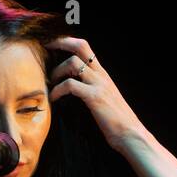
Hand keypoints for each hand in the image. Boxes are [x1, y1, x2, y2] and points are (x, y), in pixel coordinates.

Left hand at [45, 36, 149, 156]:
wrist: (130, 134)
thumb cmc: (116, 122)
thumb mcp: (103, 99)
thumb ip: (91, 89)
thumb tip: (73, 88)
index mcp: (102, 75)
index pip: (85, 47)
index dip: (68, 42)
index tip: (52, 45)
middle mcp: (101, 75)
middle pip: (81, 46)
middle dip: (61, 43)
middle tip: (46, 49)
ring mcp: (99, 85)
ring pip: (73, 63)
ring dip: (56, 71)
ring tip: (49, 84)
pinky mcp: (94, 97)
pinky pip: (70, 85)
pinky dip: (57, 90)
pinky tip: (53, 98)